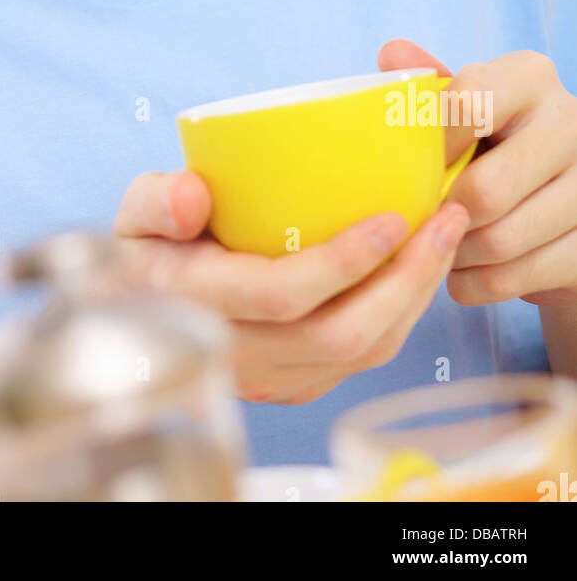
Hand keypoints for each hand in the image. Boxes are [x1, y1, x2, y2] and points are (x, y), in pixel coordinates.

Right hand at [113, 170, 468, 404]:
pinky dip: (402, 314)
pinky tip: (418, 269)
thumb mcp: (133, 215)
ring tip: (446, 236)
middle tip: (447, 219)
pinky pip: (362, 358)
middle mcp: (240, 354)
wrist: (143, 309)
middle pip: (343, 334)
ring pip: (363, 352)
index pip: (282, 294)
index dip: (342, 262)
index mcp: (199, 305)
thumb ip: (157, 200)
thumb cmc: (146, 250)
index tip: (391, 218)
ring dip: (416, 295)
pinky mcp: (296, 382)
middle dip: (408, 278)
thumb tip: (192, 198)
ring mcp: (273, 377)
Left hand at [378, 39, 576, 309]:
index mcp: (529, 77)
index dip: (432, 144)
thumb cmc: (488, 142)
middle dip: (442, 216)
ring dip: (456, 255)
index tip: (410, 167)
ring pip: (502, 239)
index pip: (471, 101)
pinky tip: (463, 276)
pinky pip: (522, 276)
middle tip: (420, 223)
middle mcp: (570, 121)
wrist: (552, 200)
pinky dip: (479, 284)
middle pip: (486, 188)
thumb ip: (426, 86)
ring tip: (437, 249)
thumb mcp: (459, 106)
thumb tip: (392, 54)